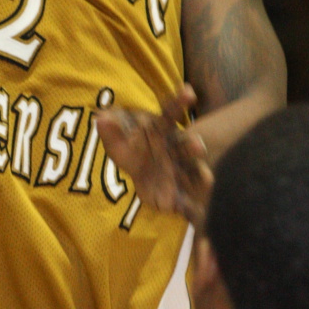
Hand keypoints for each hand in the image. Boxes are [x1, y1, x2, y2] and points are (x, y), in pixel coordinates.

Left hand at [96, 84, 213, 225]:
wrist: (143, 177)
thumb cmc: (133, 152)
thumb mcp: (119, 144)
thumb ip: (111, 133)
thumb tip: (100, 118)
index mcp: (162, 130)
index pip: (171, 113)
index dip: (179, 102)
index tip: (189, 92)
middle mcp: (177, 149)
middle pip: (186, 145)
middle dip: (192, 145)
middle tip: (199, 147)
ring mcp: (182, 173)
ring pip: (194, 171)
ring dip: (201, 175)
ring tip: (208, 179)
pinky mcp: (181, 196)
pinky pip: (189, 202)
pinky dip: (193, 209)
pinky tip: (199, 216)